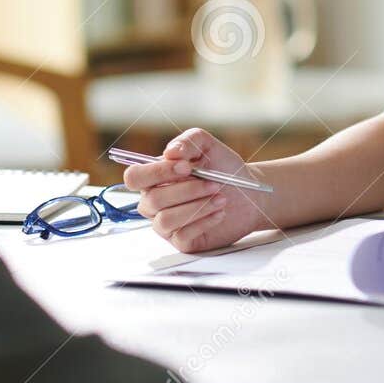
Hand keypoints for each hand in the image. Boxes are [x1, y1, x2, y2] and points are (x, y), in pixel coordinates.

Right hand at [121, 128, 269, 252]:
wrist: (248, 192)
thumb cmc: (223, 168)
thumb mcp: (208, 146)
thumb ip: (189, 141)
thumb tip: (171, 152)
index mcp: (154, 177)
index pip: (135, 176)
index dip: (157, 172)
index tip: (187, 167)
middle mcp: (154, 201)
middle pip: (152, 199)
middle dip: (186, 190)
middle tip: (214, 183)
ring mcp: (166, 223)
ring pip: (165, 220)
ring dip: (197, 207)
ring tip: (221, 198)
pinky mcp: (181, 241)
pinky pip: (181, 235)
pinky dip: (203, 222)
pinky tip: (219, 212)